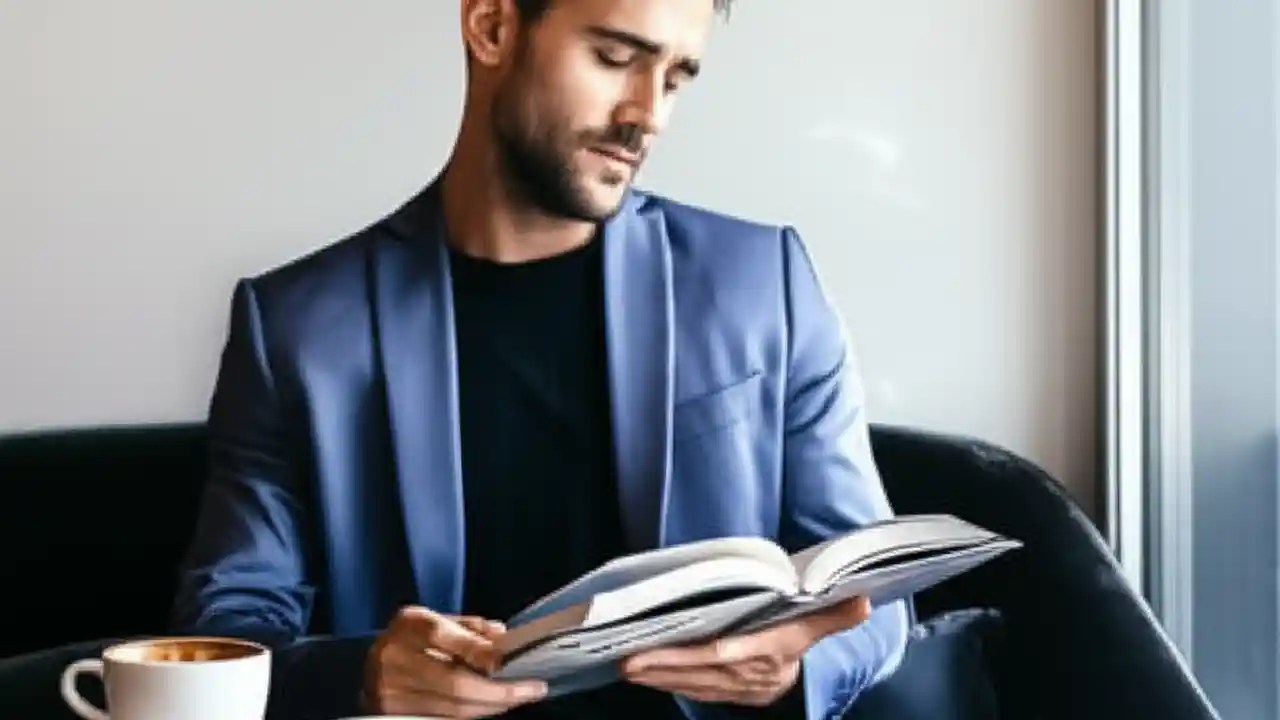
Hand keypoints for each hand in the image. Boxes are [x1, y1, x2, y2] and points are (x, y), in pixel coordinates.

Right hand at [363, 605, 546, 717]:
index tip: (509, 662)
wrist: (369, 665)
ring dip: (490, 707)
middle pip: (454, 685)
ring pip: (453, 709)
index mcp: (409, 626)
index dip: (479, 652)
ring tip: (517, 698)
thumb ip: (471, 629)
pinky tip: (491, 707)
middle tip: (530, 690)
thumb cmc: (411, 639)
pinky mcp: (394, 715)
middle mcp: (395, 659)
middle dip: (498, 692)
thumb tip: (504, 640)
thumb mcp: (437, 620)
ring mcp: (392, 692)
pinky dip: (472, 714)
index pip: (445, 637)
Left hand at [620, 596, 871, 706]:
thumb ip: (835, 614)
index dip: (709, 655)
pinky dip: (665, 682)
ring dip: (658, 677)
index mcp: (770, 651)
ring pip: (691, 683)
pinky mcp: (721, 693)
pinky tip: (643, 675)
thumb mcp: (816, 624)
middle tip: (629, 658)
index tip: (683, 648)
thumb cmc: (797, 637)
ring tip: (627, 666)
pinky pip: (690, 690)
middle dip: (664, 665)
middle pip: (703, 669)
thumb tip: (863, 601)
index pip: (734, 653)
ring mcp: (734, 687)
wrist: (798, 678)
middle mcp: (749, 673)